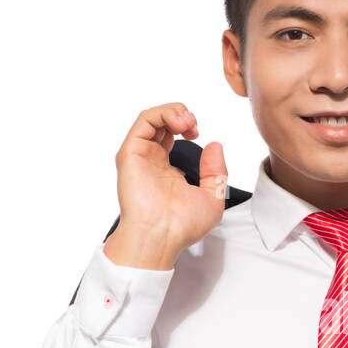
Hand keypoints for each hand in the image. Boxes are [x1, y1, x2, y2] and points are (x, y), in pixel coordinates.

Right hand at [106, 103, 227, 268]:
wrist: (162, 236)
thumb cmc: (182, 226)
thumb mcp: (212, 197)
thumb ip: (216, 171)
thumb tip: (214, 146)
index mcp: (167, 169)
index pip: (173, 135)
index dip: (188, 126)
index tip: (200, 136)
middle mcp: (151, 160)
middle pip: (162, 122)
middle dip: (182, 115)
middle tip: (194, 126)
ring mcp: (140, 156)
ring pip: (151, 117)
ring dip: (173, 111)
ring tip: (188, 122)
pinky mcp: (131, 153)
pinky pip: (144, 120)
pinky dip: (163, 113)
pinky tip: (179, 123)